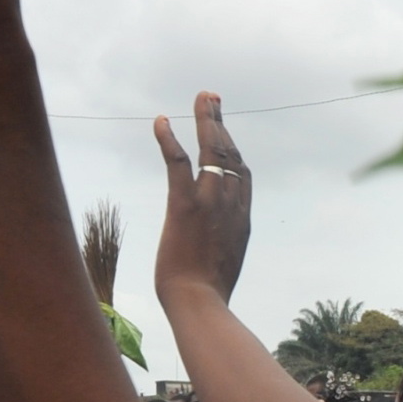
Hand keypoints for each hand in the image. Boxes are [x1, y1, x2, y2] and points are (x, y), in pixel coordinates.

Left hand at [149, 93, 253, 303]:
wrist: (199, 303)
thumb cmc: (207, 294)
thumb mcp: (225, 264)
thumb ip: (224, 244)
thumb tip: (218, 246)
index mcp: (241, 218)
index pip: (241, 174)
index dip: (233, 150)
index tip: (224, 132)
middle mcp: (231, 203)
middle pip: (229, 153)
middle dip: (221, 123)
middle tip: (212, 99)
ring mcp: (210, 202)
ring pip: (212, 149)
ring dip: (206, 119)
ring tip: (201, 97)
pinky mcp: (184, 204)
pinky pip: (177, 163)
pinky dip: (168, 139)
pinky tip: (161, 120)